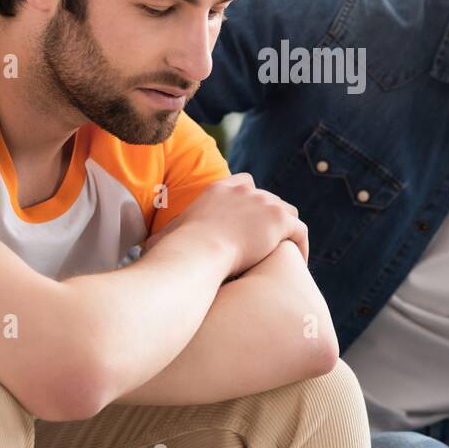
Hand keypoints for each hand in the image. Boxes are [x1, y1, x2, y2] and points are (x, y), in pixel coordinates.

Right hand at [163, 173, 309, 277]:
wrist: (198, 251)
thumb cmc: (178, 250)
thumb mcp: (167, 236)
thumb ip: (163, 237)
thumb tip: (147, 248)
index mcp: (218, 189)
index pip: (245, 183)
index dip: (251, 201)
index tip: (251, 222)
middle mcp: (244, 190)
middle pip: (269, 198)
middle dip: (271, 218)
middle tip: (270, 244)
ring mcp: (263, 202)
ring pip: (287, 212)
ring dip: (287, 231)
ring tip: (285, 254)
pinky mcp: (279, 219)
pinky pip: (300, 231)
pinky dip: (301, 246)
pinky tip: (297, 264)